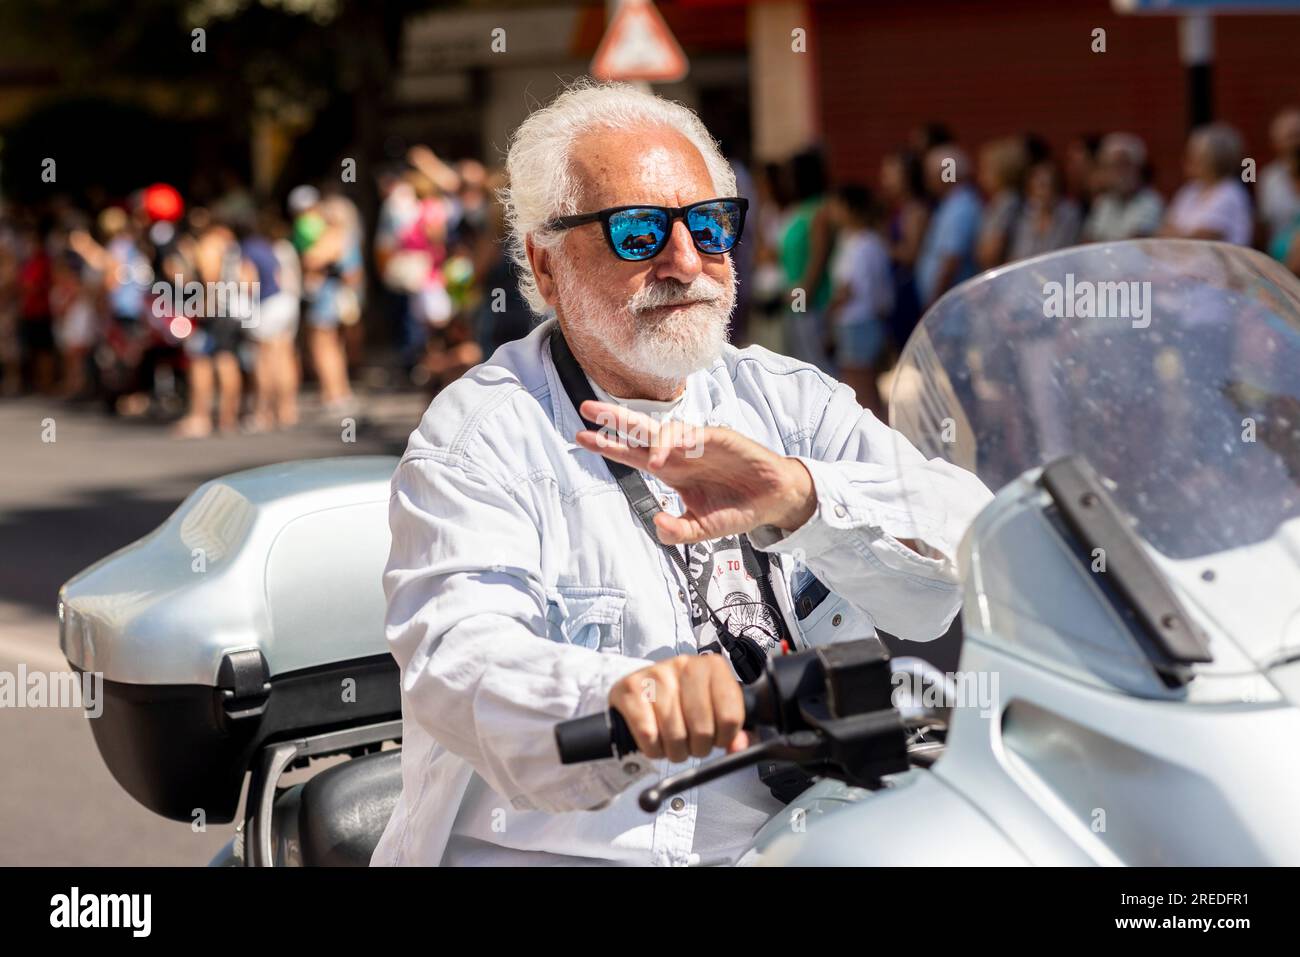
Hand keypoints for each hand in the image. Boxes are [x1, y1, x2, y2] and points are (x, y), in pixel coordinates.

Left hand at [575, 400, 816, 545]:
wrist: (773, 499)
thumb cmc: (736, 509)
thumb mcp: (703, 530)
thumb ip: (679, 532)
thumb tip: (657, 525)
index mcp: (671, 470)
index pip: (632, 454)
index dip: (608, 446)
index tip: (581, 437)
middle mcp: (679, 453)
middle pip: (640, 431)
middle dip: (613, 420)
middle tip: (585, 408)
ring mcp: (698, 443)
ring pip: (665, 430)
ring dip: (651, 440)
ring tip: (649, 459)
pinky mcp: (721, 438)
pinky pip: (695, 435)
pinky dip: (680, 442)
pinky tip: (671, 452)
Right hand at [609, 654, 747, 761]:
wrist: (642, 687)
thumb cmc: (683, 700)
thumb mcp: (714, 708)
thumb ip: (734, 731)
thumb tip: (739, 746)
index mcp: (713, 667)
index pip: (731, 716)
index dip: (724, 737)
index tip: (717, 738)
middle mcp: (686, 665)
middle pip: (703, 730)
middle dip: (698, 748)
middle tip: (692, 744)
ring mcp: (656, 675)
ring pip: (675, 736)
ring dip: (675, 751)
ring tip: (673, 743)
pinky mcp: (631, 689)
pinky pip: (648, 735)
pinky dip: (653, 748)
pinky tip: (655, 739)